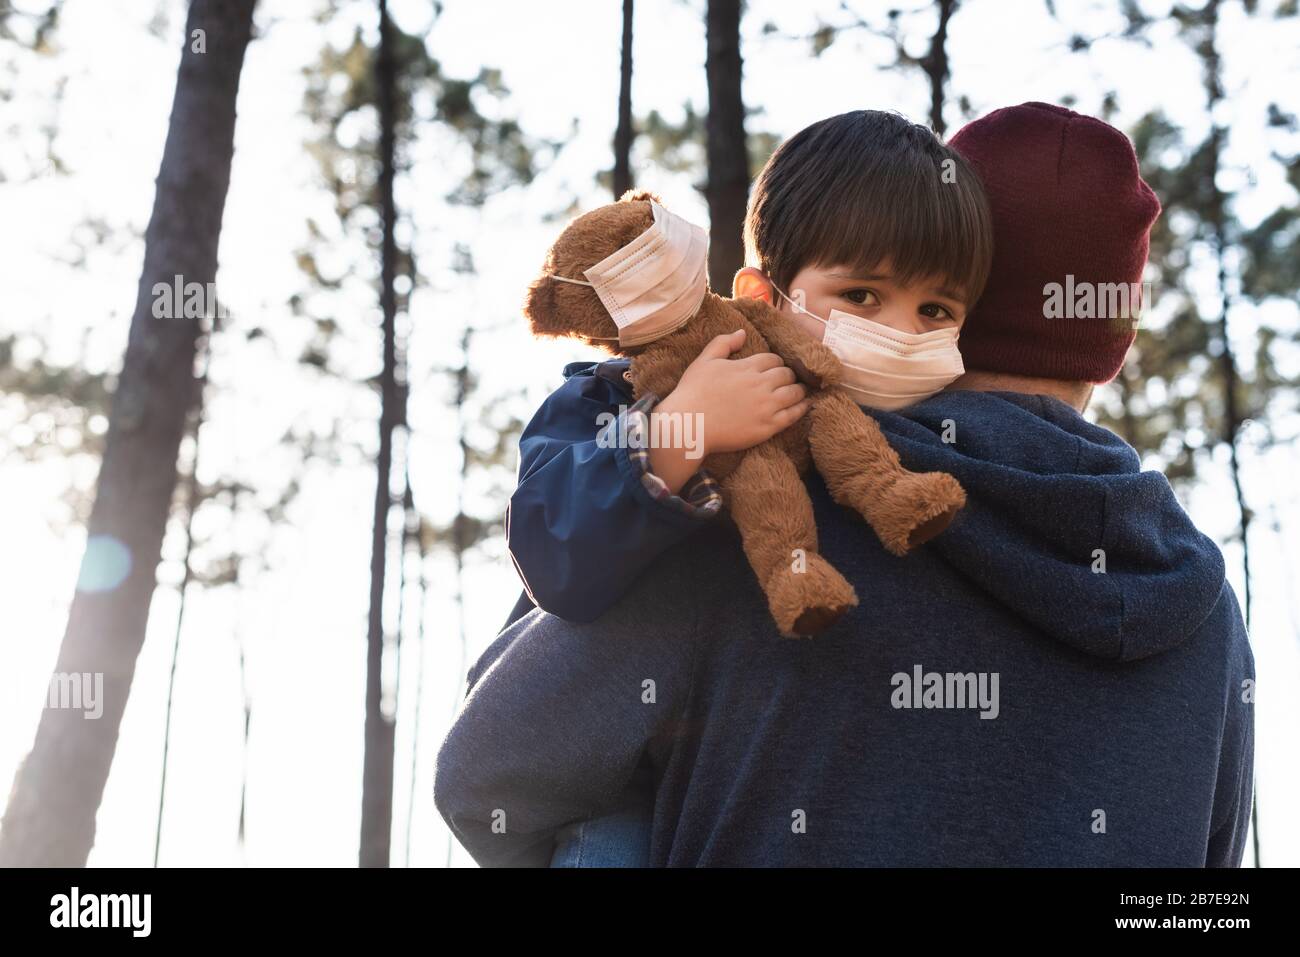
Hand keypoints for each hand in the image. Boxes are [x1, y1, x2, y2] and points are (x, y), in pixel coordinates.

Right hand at [656, 328, 809, 460]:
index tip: (773, 369)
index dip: (775, 363)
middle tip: (786, 380)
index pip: (773, 360)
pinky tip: (804, 405)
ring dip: (798, 390)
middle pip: (786, 374)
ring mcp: (766, 406)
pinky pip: (793, 414)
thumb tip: (742, 332)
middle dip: (787, 375)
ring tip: (798, 391)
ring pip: (794, 392)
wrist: (689, 425)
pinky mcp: (768, 426)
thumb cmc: (692, 392)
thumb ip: (723, 343)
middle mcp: (761, 384)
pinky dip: (802, 408)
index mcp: (747, 367)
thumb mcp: (704, 360)